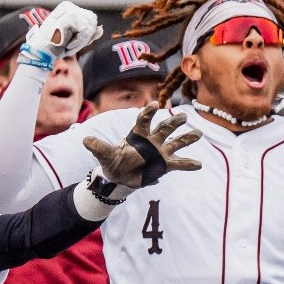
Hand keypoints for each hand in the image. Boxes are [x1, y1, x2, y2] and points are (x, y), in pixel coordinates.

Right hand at [22, 2, 101, 69]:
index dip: (85, 34)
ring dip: (81, 41)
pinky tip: (67, 44)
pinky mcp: (69, 16)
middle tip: (69, 43)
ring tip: (67, 43)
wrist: (41, 51)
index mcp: (70, 9)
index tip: (71, 40)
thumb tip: (100, 28)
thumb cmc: (57, 46)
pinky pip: (85, 32)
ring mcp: (69, 10)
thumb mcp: (76, 39)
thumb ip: (89, 33)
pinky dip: (79, 42)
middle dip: (85, 37)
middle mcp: (69, 6)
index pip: (90, 20)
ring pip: (90, 27)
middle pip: (92, 23)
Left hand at [83, 107, 201, 190]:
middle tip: (183, 116)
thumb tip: (85, 140)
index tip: (155, 105)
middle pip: (164, 129)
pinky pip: (179, 163)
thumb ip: (98, 147)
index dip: (149, 113)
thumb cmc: (112, 162)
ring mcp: (160, 152)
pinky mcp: (164, 165)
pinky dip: (188, 164)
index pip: (144, 121)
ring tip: (198, 133)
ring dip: (187, 138)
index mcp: (137, 135)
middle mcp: (151, 141)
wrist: (119, 178)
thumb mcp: (104, 155)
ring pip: (175, 142)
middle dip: (173, 122)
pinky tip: (199, 165)